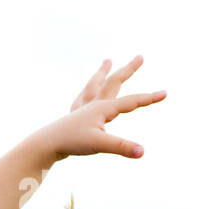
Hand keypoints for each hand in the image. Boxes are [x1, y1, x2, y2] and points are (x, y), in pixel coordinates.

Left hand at [36, 55, 166, 162]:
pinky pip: (82, 99)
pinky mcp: (72, 117)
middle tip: (140, 57)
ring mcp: (81, 109)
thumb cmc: (71, 142)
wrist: (44, 144)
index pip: (131, 102)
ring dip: (102, 73)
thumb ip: (122, 147)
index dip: (149, 98)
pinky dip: (87, 92)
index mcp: (103, 108)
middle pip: (114, 83)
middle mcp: (93, 104)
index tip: (165, 93)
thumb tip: (142, 152)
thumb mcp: (99, 145)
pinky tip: (87, 93)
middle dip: (128, 70)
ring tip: (107, 61)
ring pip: (95, 86)